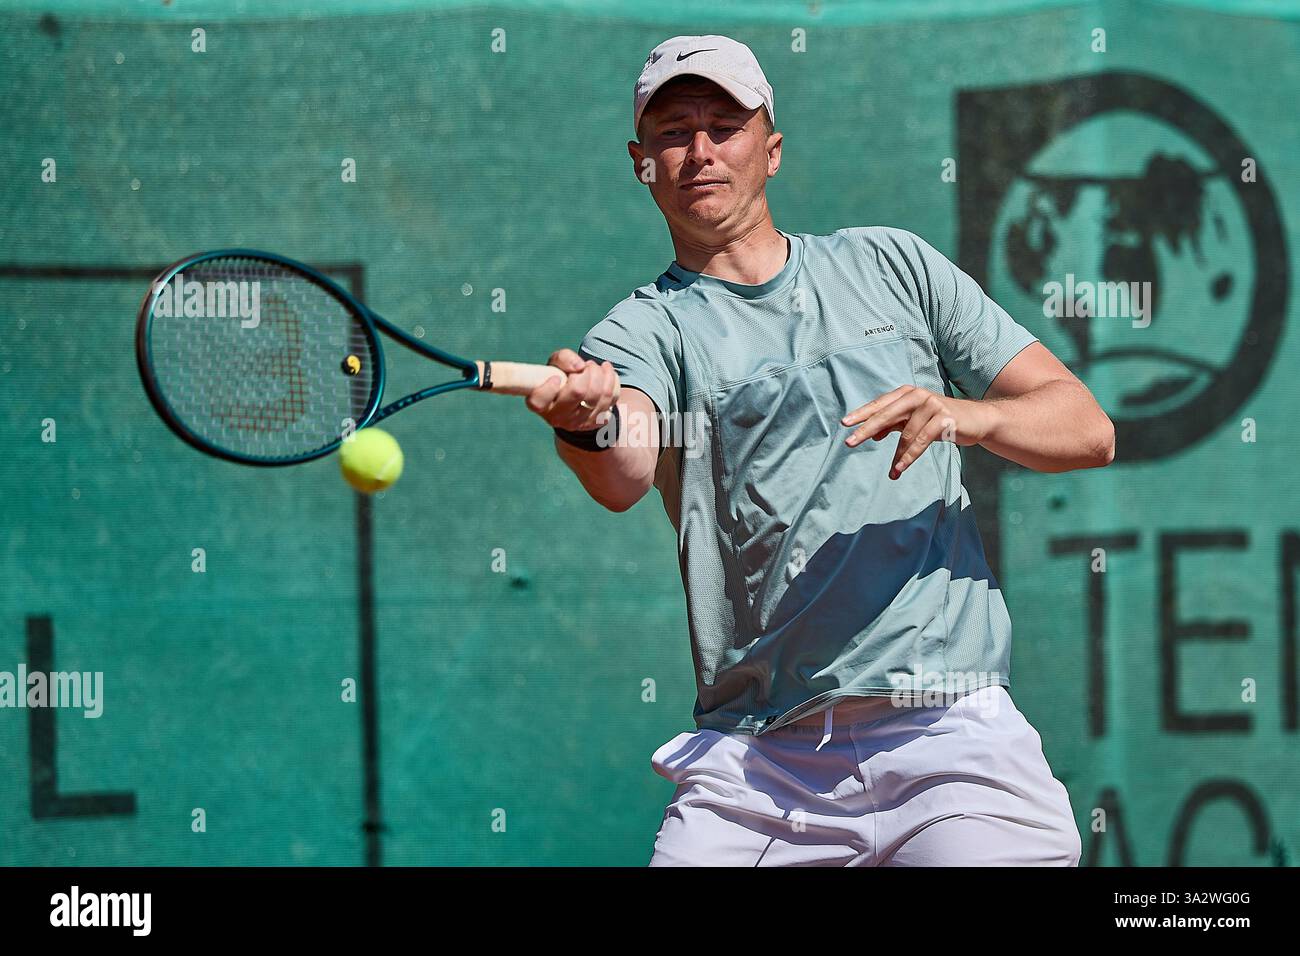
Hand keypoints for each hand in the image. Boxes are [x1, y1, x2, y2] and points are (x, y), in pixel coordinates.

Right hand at [528, 348, 619, 431]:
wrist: (575, 398)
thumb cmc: (561, 377)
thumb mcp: (555, 363)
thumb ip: (563, 358)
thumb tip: (580, 367)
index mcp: (541, 405)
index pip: (540, 400)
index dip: (549, 387)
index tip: (556, 378)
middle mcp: (558, 418)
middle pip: (579, 391)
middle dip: (586, 371)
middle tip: (585, 366)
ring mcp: (579, 423)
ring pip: (600, 394)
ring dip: (601, 373)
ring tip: (594, 367)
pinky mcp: (598, 422)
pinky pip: (612, 398)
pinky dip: (612, 380)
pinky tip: (606, 374)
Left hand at [841, 385, 996, 479]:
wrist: (976, 419)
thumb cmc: (940, 419)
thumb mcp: (914, 420)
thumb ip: (895, 424)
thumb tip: (873, 435)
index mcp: (906, 393)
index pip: (879, 404)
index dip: (861, 414)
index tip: (844, 424)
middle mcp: (917, 396)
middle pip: (886, 414)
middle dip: (866, 430)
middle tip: (850, 443)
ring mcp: (931, 406)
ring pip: (905, 434)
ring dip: (897, 456)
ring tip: (891, 472)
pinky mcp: (944, 419)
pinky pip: (921, 441)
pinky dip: (909, 456)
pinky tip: (900, 468)